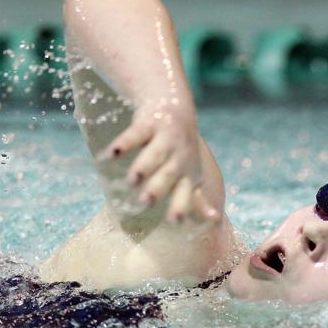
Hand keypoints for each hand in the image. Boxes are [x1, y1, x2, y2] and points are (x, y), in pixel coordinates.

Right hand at [99, 103, 220, 223]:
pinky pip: (136, 133)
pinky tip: (112, 153)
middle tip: (145, 202)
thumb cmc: (181, 149)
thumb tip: (215, 221)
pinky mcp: (150, 122)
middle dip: (158, 188)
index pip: (185, 192)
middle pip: (169, 174)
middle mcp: (179, 156)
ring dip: (144, 166)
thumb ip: (197, 198)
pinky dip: (124, 143)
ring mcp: (165, 138)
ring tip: (132, 180)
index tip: (175, 221)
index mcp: (188, 172)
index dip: (181, 206)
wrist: (175, 105)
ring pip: (154, 154)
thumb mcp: (191, 173)